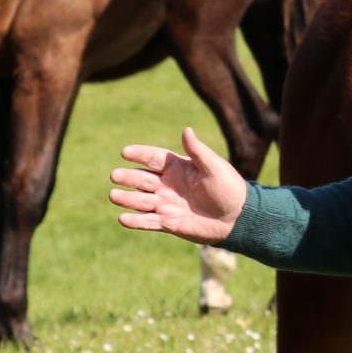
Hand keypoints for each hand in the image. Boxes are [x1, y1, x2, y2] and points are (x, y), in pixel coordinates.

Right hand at [110, 127, 247, 245]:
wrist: (238, 218)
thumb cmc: (228, 188)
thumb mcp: (214, 167)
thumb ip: (197, 151)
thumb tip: (186, 129)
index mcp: (177, 167)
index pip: (153, 158)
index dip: (139, 154)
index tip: (125, 152)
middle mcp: (167, 184)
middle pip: (141, 179)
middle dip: (127, 177)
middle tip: (115, 175)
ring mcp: (166, 204)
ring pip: (140, 200)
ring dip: (126, 198)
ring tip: (113, 195)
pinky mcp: (168, 223)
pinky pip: (148, 222)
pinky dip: (135, 221)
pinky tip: (122, 218)